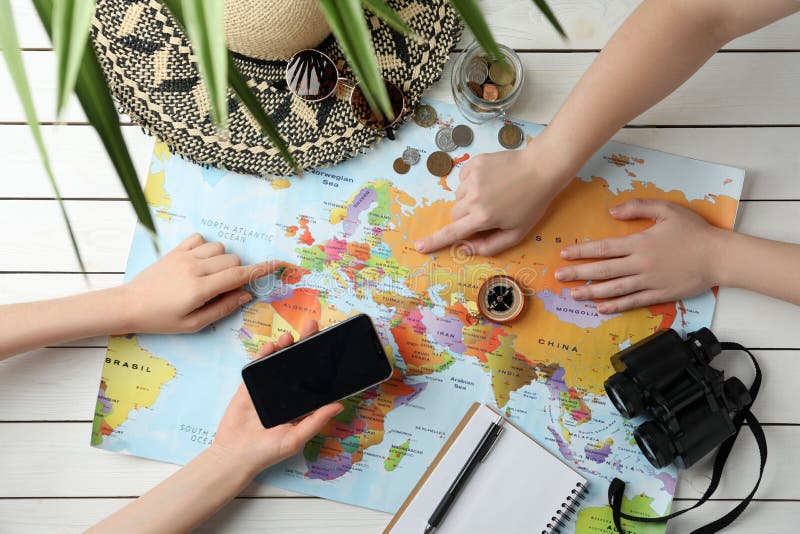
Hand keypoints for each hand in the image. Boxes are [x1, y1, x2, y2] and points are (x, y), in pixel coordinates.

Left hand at [119, 233, 277, 333]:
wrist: (129, 305)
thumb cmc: (162, 320)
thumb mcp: (193, 324)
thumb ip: (222, 309)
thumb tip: (246, 295)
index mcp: (200, 289)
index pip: (239, 275)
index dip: (261, 270)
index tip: (277, 263)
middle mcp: (195, 268)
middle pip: (233, 260)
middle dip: (237, 272)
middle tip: (223, 289)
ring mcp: (184, 256)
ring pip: (220, 248)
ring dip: (222, 260)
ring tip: (210, 276)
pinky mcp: (175, 250)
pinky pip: (201, 239)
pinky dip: (206, 248)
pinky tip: (198, 262)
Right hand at [211, 319, 342, 475]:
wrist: (233, 455)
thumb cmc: (266, 452)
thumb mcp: (296, 438)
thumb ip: (316, 420)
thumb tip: (339, 405)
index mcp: (301, 404)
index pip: (315, 378)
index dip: (323, 361)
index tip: (331, 344)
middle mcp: (287, 392)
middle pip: (299, 363)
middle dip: (305, 343)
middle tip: (312, 327)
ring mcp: (268, 387)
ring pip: (279, 360)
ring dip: (285, 345)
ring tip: (289, 337)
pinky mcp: (250, 385)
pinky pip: (258, 365)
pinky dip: (264, 354)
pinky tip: (271, 346)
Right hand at [414, 141, 569, 256]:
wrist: (540, 169)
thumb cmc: (532, 204)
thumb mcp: (516, 232)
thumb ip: (490, 246)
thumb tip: (464, 249)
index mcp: (483, 217)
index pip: (452, 233)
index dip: (435, 241)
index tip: (419, 246)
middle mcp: (474, 198)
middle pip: (455, 214)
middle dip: (464, 219)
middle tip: (486, 215)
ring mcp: (472, 178)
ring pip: (459, 197)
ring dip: (469, 200)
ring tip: (492, 195)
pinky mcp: (474, 164)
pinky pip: (463, 179)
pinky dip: (472, 183)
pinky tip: (490, 181)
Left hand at [555, 199, 725, 312]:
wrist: (719, 257)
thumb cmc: (694, 232)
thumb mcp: (667, 210)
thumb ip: (638, 207)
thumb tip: (612, 210)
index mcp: (640, 243)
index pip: (604, 248)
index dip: (582, 251)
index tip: (564, 254)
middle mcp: (640, 264)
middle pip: (603, 270)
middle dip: (578, 274)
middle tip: (559, 277)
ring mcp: (649, 281)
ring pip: (614, 289)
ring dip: (591, 292)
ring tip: (573, 295)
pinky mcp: (659, 294)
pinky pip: (633, 302)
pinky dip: (616, 306)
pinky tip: (601, 308)